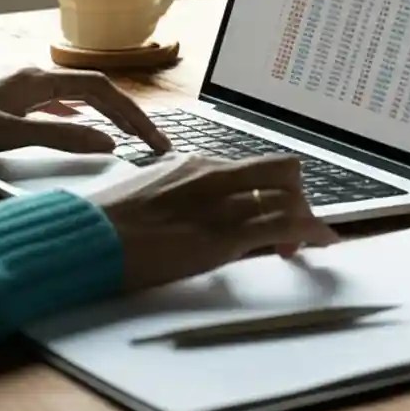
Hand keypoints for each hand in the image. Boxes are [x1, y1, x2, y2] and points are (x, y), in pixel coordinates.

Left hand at [0, 67, 170, 156]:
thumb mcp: (13, 134)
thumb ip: (62, 138)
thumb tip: (107, 143)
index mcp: (38, 80)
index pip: (100, 90)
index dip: (131, 113)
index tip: (151, 138)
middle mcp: (35, 77)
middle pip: (95, 91)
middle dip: (128, 115)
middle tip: (153, 142)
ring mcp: (24, 88)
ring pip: (80, 96)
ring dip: (108, 114)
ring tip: (129, 135)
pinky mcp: (14, 100)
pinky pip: (61, 103)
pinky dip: (83, 116)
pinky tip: (85, 127)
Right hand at [96, 154, 339, 290]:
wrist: (89, 239)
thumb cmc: (109, 225)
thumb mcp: (151, 198)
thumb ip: (183, 198)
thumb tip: (203, 214)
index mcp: (195, 164)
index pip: (252, 169)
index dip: (270, 191)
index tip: (269, 211)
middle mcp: (214, 175)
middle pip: (282, 173)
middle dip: (296, 199)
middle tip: (294, 227)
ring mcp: (222, 203)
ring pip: (290, 198)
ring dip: (306, 221)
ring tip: (306, 244)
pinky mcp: (226, 235)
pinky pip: (287, 226)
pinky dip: (312, 234)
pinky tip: (320, 245)